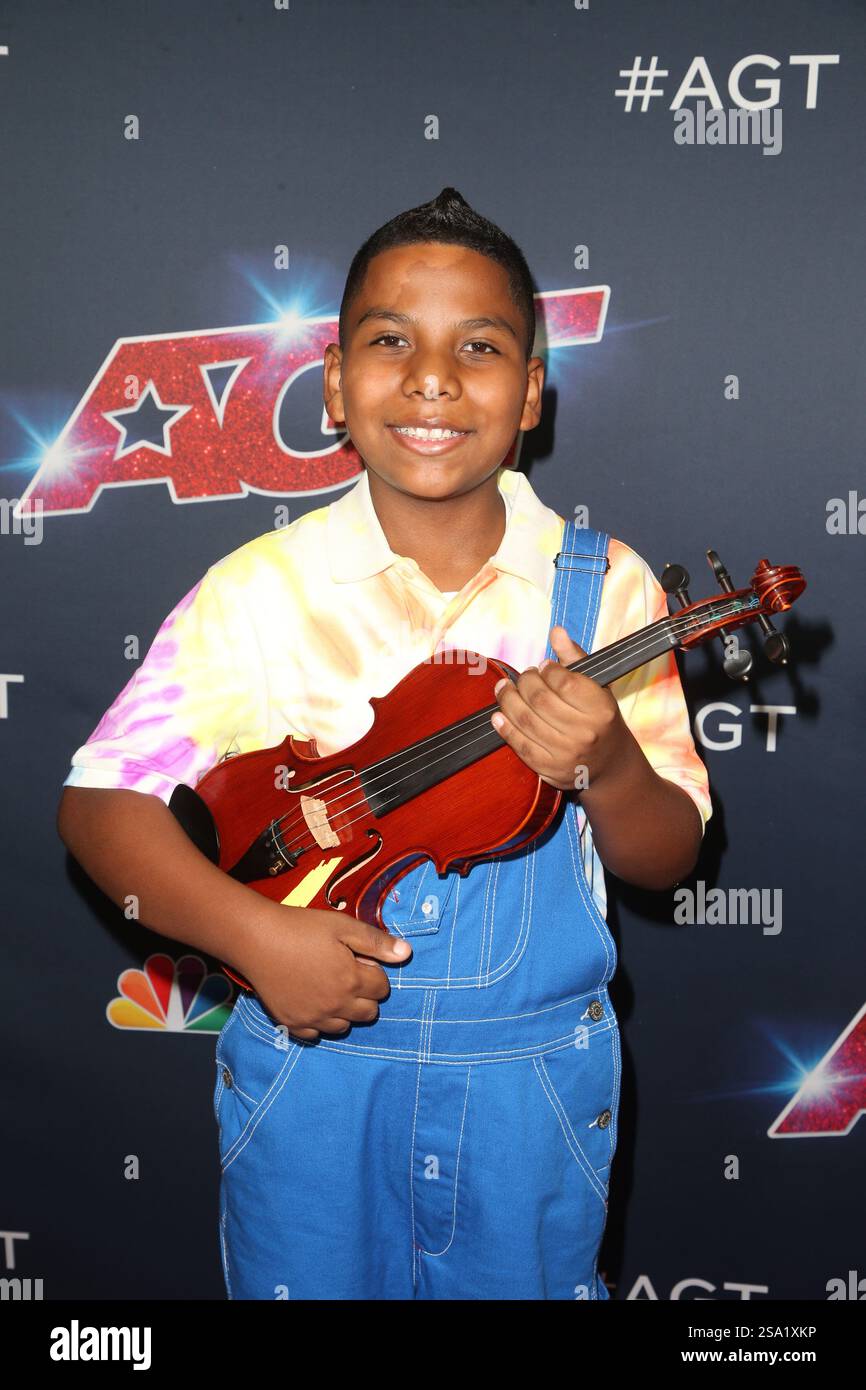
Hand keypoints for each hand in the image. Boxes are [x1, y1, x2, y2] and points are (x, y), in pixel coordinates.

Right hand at [237, 902, 412, 1042]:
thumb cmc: (301, 928)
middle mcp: (336, 1006)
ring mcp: (313, 1018)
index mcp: (352, 981)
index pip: (383, 989)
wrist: (256, 939)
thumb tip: (407, 953)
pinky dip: (320, 1022)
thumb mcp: (342, 926)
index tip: (359, 960)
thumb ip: (376, 942)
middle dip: (365, 995)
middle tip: (345, 974)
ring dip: (345, 1011)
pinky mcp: (292, 1024)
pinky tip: (311, 1001)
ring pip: (345, 1026)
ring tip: (328, 987)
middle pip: (369, 1013)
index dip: (374, 973)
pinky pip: (317, 1034)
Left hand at [490, 625, 629, 791]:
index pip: (565, 682)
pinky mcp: (550, 769)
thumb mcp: (598, 687)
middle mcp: (586, 733)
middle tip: (524, 676)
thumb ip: (576, 659)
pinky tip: (499, 714)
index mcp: (601, 709)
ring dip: (508, 700)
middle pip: (540, 700)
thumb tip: (556, 631)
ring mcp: (567, 753)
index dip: (547, 671)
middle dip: (524, 682)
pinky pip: (520, 745)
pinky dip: (505, 727)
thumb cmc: (600, 718)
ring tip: (504, 688)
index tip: (543, 666)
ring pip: (526, 721)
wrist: (608, 763)